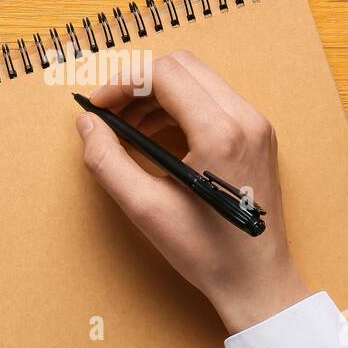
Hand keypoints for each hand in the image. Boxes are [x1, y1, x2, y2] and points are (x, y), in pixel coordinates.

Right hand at [75, 51, 309, 334]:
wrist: (257, 281)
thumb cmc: (208, 253)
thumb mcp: (146, 210)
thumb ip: (108, 161)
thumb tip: (88, 125)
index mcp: (221, 133)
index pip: (164, 74)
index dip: (122, 83)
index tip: (98, 107)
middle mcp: (246, 119)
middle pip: (182, 66)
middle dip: (139, 83)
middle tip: (111, 115)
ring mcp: (257, 125)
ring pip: (199, 79)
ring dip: (159, 94)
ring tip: (130, 129)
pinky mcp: (259, 136)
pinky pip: (215, 100)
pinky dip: (181, 107)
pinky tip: (159, 137)